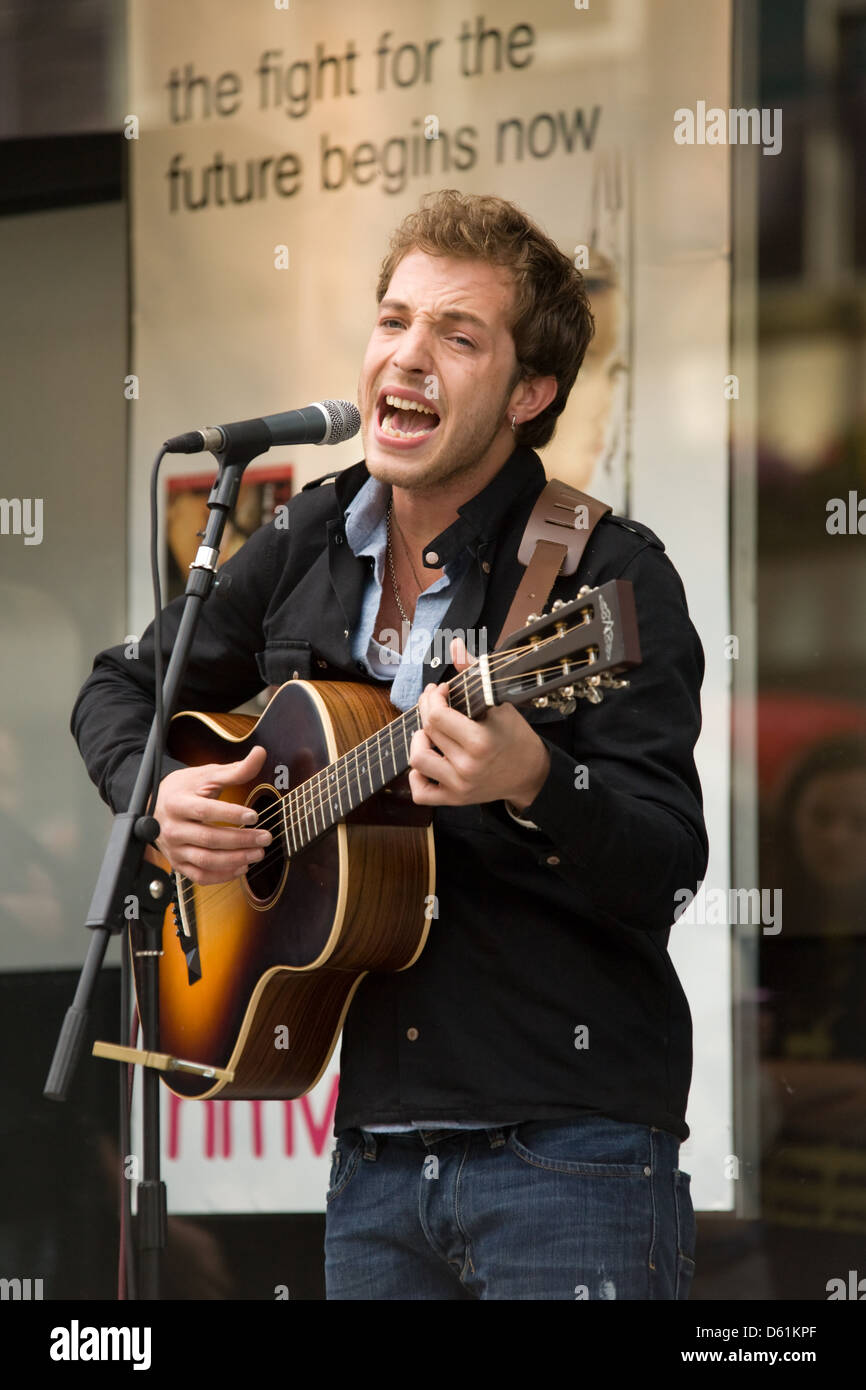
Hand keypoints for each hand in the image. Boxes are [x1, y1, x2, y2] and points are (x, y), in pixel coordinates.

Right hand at [153, 745, 271, 884]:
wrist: (159, 805)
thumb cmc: (186, 789)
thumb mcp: (208, 775)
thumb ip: (236, 769)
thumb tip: (260, 753)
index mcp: (177, 803)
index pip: (205, 811)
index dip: (230, 814)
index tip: (254, 816)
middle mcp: (173, 828)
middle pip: (209, 838)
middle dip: (241, 840)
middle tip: (265, 837)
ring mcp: (174, 848)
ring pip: (206, 860)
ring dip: (235, 860)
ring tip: (258, 853)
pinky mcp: (178, 863)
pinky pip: (200, 876)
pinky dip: (222, 875)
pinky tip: (241, 867)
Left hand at [408, 638, 550, 809]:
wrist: (530, 773)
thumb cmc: (514, 734)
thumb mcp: (498, 701)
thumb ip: (473, 671)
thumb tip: (454, 644)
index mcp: (480, 741)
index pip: (437, 715)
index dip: (433, 697)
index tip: (442, 690)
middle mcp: (468, 766)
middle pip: (427, 731)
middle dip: (426, 709)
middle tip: (436, 702)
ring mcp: (460, 786)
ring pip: (417, 760)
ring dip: (418, 740)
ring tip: (431, 732)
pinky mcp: (455, 800)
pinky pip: (420, 793)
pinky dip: (416, 777)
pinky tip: (428, 760)